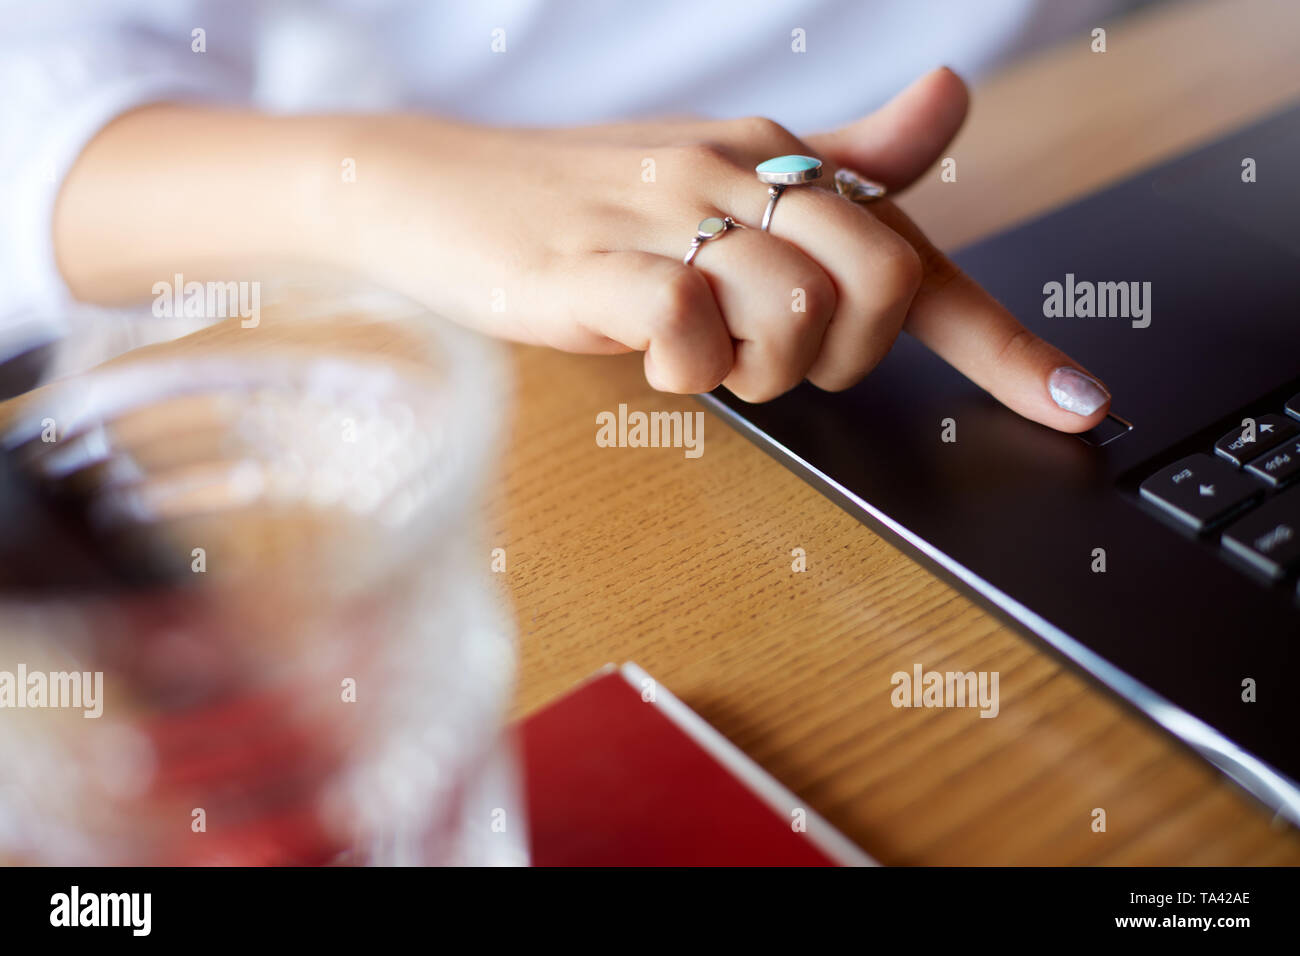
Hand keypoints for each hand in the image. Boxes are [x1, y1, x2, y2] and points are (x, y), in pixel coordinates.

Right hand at [346, 67, 1109, 430]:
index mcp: (772, 158)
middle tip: (781, 360)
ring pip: (794, 310)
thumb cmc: (581, 195)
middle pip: (879, 280)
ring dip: (763, 367)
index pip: (913, 247)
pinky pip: (690, 328)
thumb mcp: (716, 171)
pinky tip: (652, 357)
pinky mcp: (596, 270)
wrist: (433, 187)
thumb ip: (838, 156)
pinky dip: (686, 368)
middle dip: (850, 353)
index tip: (1080, 406)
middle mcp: (734, 176)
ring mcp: (662, 220)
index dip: (1006, 342)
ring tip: (704, 353)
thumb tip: (950, 100)